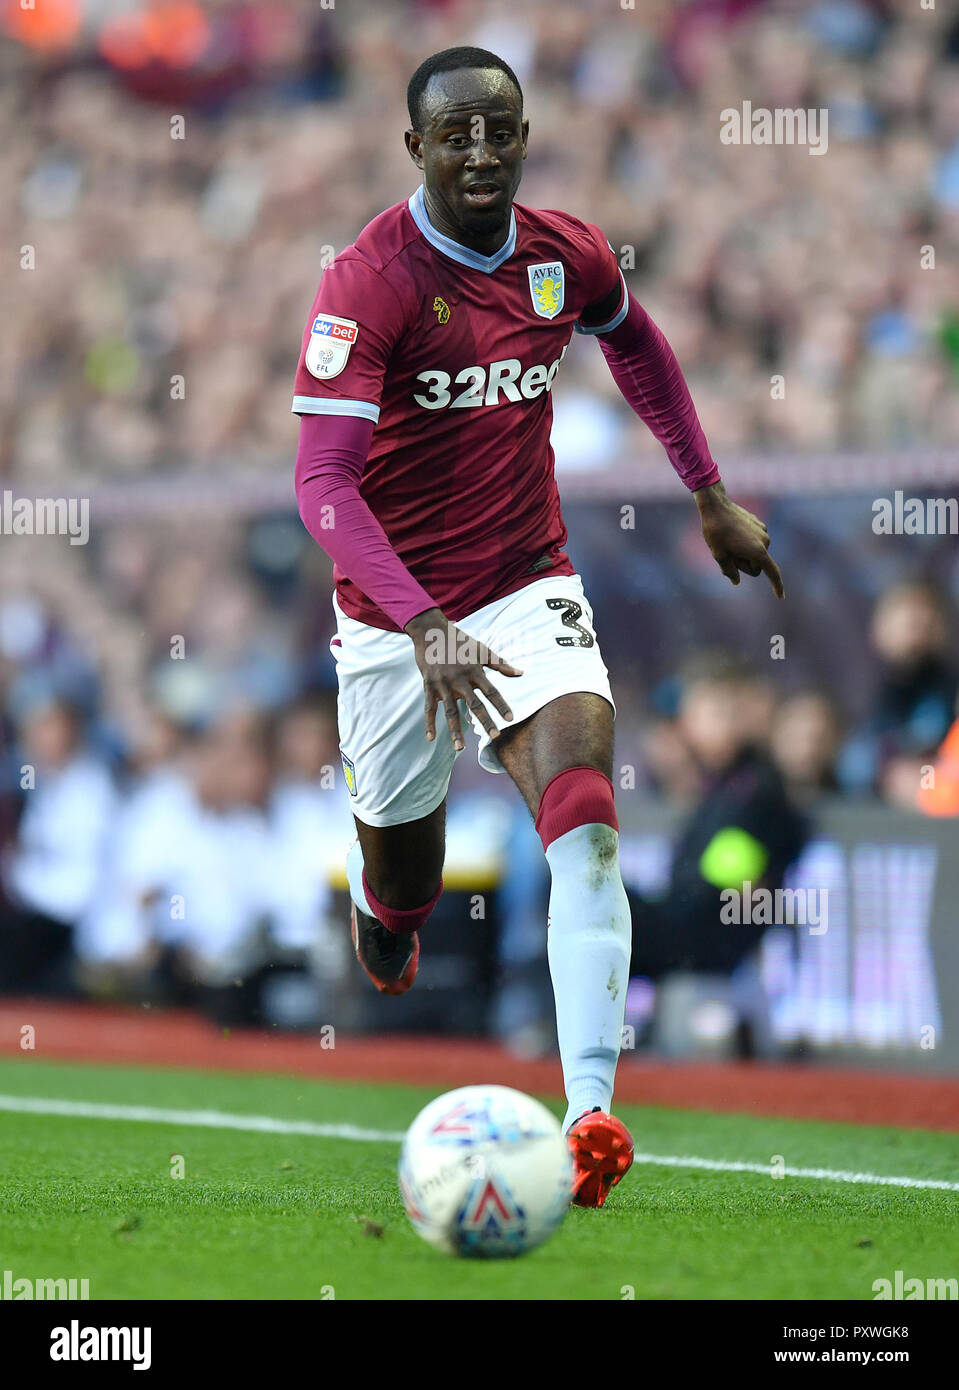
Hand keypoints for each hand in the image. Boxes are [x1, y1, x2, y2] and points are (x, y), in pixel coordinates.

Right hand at [404, 607, 522, 750]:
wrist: (430, 632)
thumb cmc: (459, 641)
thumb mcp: (481, 649)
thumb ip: (500, 663)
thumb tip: (521, 672)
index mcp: (474, 671)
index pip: (491, 691)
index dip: (501, 705)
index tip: (510, 719)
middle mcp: (459, 680)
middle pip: (474, 704)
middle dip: (485, 721)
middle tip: (494, 736)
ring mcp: (443, 685)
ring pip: (450, 712)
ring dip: (455, 731)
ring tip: (460, 748)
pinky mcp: (429, 687)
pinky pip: (429, 708)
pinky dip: (429, 723)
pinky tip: (430, 738)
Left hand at [694, 482, 783, 597]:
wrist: (716, 505)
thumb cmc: (716, 531)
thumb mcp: (719, 555)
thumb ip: (729, 571)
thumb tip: (736, 581)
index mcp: (757, 551)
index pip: (772, 572)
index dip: (776, 585)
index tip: (781, 597)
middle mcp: (765, 542)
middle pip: (756, 566)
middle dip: (744, 565)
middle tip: (727, 553)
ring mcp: (763, 532)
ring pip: (755, 553)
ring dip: (743, 553)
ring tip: (728, 541)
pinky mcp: (760, 524)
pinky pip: (754, 541)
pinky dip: (745, 543)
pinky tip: (732, 532)